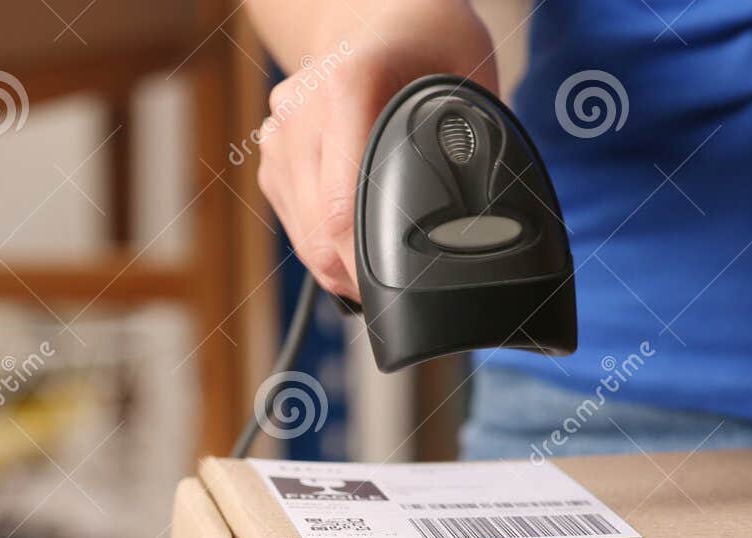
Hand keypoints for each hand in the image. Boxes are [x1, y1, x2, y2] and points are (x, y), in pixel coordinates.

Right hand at [255, 4, 498, 299]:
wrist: (375, 14)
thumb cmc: (431, 44)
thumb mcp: (469, 79)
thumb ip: (471, 141)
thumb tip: (481, 217)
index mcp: (348, 87)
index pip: (340, 207)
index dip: (366, 264)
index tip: (394, 290)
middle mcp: (301, 110)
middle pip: (316, 232)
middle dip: (353, 276)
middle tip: (392, 295)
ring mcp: (279, 133)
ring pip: (300, 235)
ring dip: (335, 263)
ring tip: (375, 268)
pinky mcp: (270, 153)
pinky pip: (291, 220)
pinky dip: (320, 241)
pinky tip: (352, 233)